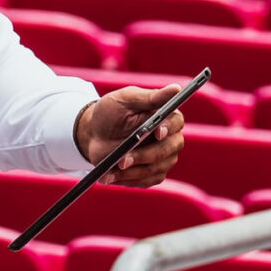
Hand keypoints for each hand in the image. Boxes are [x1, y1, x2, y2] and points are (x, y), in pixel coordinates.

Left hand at [72, 85, 186, 188]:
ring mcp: (163, 159)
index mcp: (167, 116)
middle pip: (168, 150)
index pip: (175, 122)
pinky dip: (127, 180)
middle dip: (144, 155)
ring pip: (155, 169)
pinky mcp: (152, 174)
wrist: (94, 134)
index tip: (156, 132)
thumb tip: (176, 88)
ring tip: (110, 170)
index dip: (167, 128)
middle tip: (123, 159)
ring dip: (132, 171)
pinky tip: (110, 177)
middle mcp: (171, 139)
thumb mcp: (126, 99)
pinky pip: (145, 181)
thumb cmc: (111, 113)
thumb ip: (150, 97)